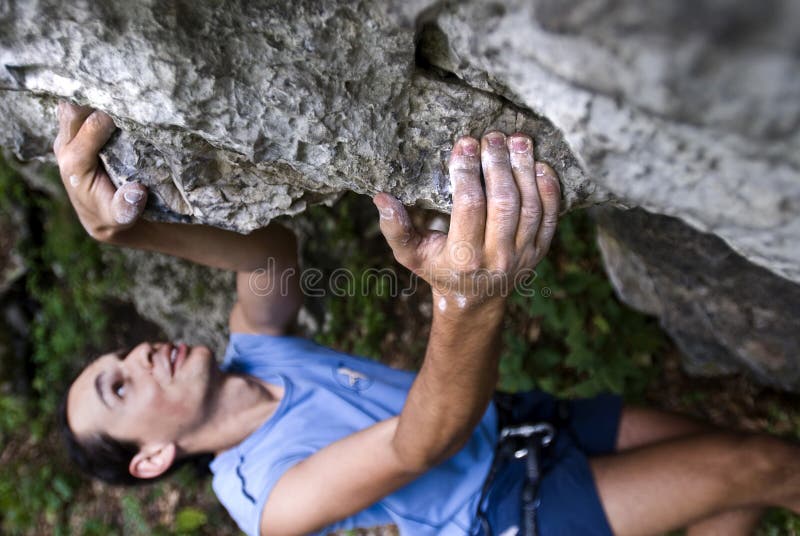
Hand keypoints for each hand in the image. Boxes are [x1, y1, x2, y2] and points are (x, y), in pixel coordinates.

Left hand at [53, 101, 147, 241]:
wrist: (98, 215)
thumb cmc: (112, 214)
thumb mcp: (121, 217)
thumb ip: (126, 207)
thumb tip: (137, 190)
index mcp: (75, 164)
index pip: (91, 127)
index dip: (112, 120)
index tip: (131, 122)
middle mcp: (64, 149)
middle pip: (74, 112)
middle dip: (97, 108)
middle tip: (122, 112)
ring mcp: (64, 140)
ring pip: (72, 109)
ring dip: (93, 106)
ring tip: (116, 111)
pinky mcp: (69, 136)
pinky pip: (75, 113)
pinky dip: (91, 109)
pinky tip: (110, 113)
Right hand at [374, 131, 559, 311]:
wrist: (476, 300)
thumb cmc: (439, 269)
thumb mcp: (411, 255)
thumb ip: (395, 229)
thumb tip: (382, 197)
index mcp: (464, 257)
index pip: (469, 206)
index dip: (467, 171)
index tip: (464, 143)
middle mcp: (498, 258)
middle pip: (503, 201)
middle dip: (498, 163)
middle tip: (491, 136)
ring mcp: (524, 254)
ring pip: (530, 205)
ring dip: (524, 168)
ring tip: (517, 140)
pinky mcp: (540, 250)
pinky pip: (550, 216)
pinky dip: (549, 187)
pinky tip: (539, 163)